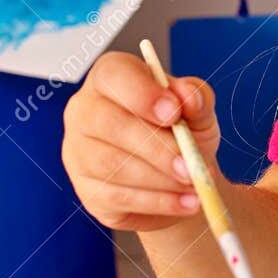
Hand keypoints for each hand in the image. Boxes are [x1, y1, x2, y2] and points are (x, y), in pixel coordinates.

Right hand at [62, 51, 221, 232]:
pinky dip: (157, 201)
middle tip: (191, 165)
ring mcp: (78, 152)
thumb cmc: (184, 132)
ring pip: (110, 165)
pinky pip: (117, 196)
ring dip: (159, 179)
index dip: (142, 94)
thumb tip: (188, 98)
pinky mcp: (86, 190)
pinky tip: (185, 202)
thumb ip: (197, 99)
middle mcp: (84, 110)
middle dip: (155, 147)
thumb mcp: (199, 111)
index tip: (174, 114)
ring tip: (195, 185)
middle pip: (108, 124)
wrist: (181, 176)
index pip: (114, 75)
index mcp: (110, 77)